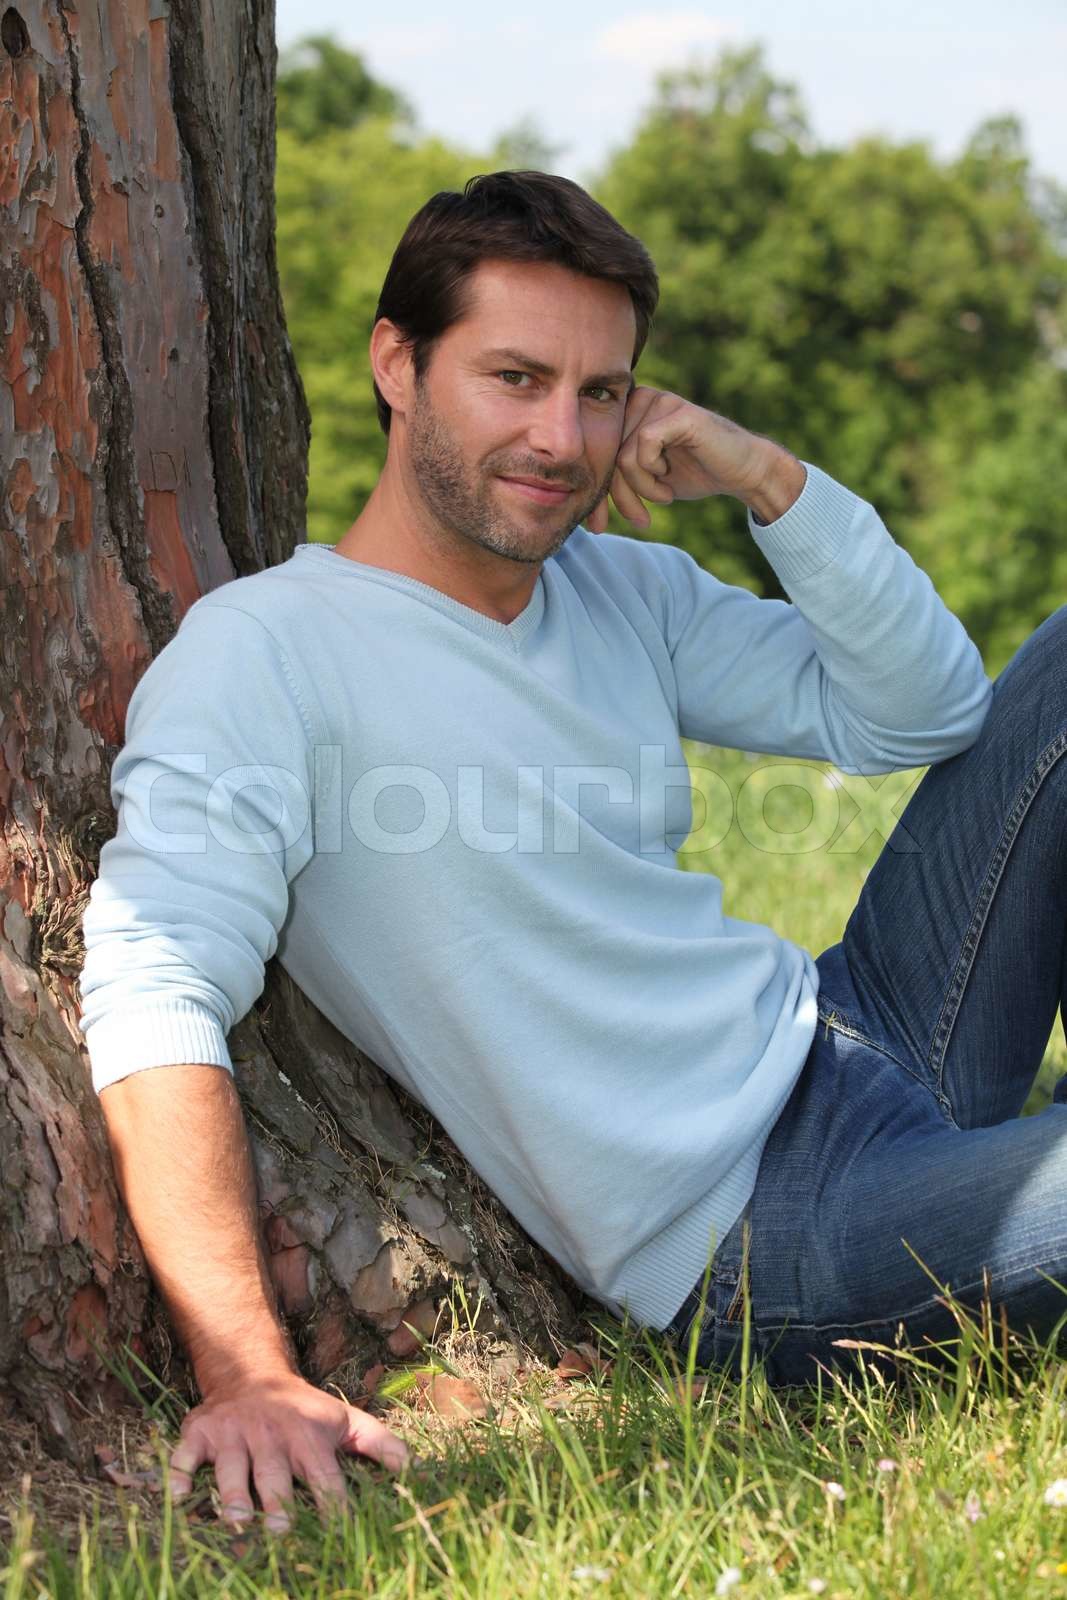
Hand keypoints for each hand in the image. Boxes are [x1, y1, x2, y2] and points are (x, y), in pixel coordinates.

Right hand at [167, 1371, 410, 1533]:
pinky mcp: (200, 1434)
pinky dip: (177, 1474)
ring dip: (233, 1496)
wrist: (251, 1372)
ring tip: (238, 1521)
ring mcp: (233, 1435)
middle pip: (274, 1475)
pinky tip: (176, 1497)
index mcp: (307, 1437)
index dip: (335, 1505)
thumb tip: (415, 1472)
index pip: (324, 1476)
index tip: (346, 1534)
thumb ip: (381, 1445)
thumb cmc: (304, 1411)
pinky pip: (184, 1456)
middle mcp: (270, 1435)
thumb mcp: (346, 1420)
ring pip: (231, 1469)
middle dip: (278, 1502)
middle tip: (283, 1530)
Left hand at [585, 385, 800, 532]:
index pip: (596, 451)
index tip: (597, 527)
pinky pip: (642, 446)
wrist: (742, 472)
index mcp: (629, 410)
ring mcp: (659, 401)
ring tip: (661, 497)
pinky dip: (651, 476)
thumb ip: (615, 474)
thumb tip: (570, 495)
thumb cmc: (694, 473)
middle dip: (616, 496)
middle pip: (605, 453)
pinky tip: (668, 483)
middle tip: (637, 520)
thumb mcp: (644, 478)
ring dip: (639, 489)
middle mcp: (640, 398)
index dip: (594, 491)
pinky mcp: (677, 411)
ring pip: (621, 454)